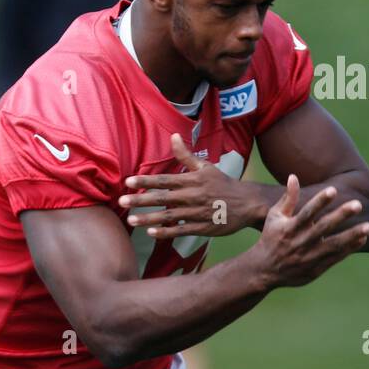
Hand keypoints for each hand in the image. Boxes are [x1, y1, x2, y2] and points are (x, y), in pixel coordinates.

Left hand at [119, 134, 264, 238]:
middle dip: (141, 200)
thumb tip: (174, 135)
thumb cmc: (222, 183)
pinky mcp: (202, 228)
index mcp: (192, 181)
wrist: (247, 203)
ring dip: (149, 219)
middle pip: (162, 198)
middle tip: (121, 201)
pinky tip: (151, 232)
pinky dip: (167, 232)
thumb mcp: (206, 167)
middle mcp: (192, 196)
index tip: (128, 181)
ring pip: (169, 216)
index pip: (164, 180)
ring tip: (131, 220)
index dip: (146, 181)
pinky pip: (181, 230)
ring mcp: (197, 213)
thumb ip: (186, 155)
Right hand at [247, 175, 368, 288]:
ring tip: (368, 226)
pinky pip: (335, 257)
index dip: (319, 201)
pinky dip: (349, 248)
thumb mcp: (275, 217)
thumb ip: (287, 198)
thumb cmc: (271, 238)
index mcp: (289, 228)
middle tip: (357, 204)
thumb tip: (294, 176)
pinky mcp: (315, 269)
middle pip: (323, 228)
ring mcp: (308, 257)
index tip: (333, 190)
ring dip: (351, 235)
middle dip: (340, 216)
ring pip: (332, 245)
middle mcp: (299, 242)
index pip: (306, 213)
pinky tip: (361, 238)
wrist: (264, 270)